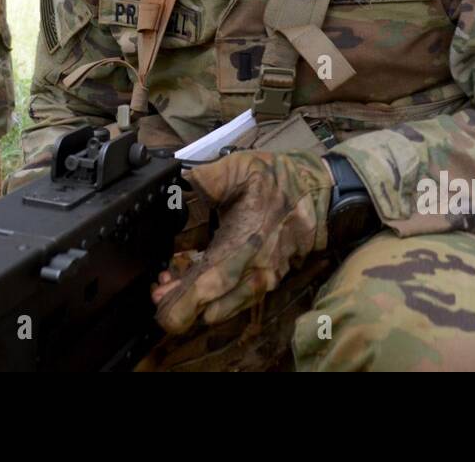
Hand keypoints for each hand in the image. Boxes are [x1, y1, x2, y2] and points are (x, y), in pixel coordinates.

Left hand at [151, 151, 331, 334]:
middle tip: (156, 297)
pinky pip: (238, 300)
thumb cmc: (277, 178)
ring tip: (168, 290)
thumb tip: (176, 188)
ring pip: (225, 306)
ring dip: (195, 305)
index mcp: (247, 238)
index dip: (185, 296)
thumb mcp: (239, 168)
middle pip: (214, 301)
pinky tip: (195, 288)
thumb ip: (204, 180)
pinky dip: (215, 300)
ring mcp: (265, 278)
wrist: (318, 191)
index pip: (212, 278)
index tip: (160, 302)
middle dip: (181, 306)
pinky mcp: (269, 281)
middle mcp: (257, 266)